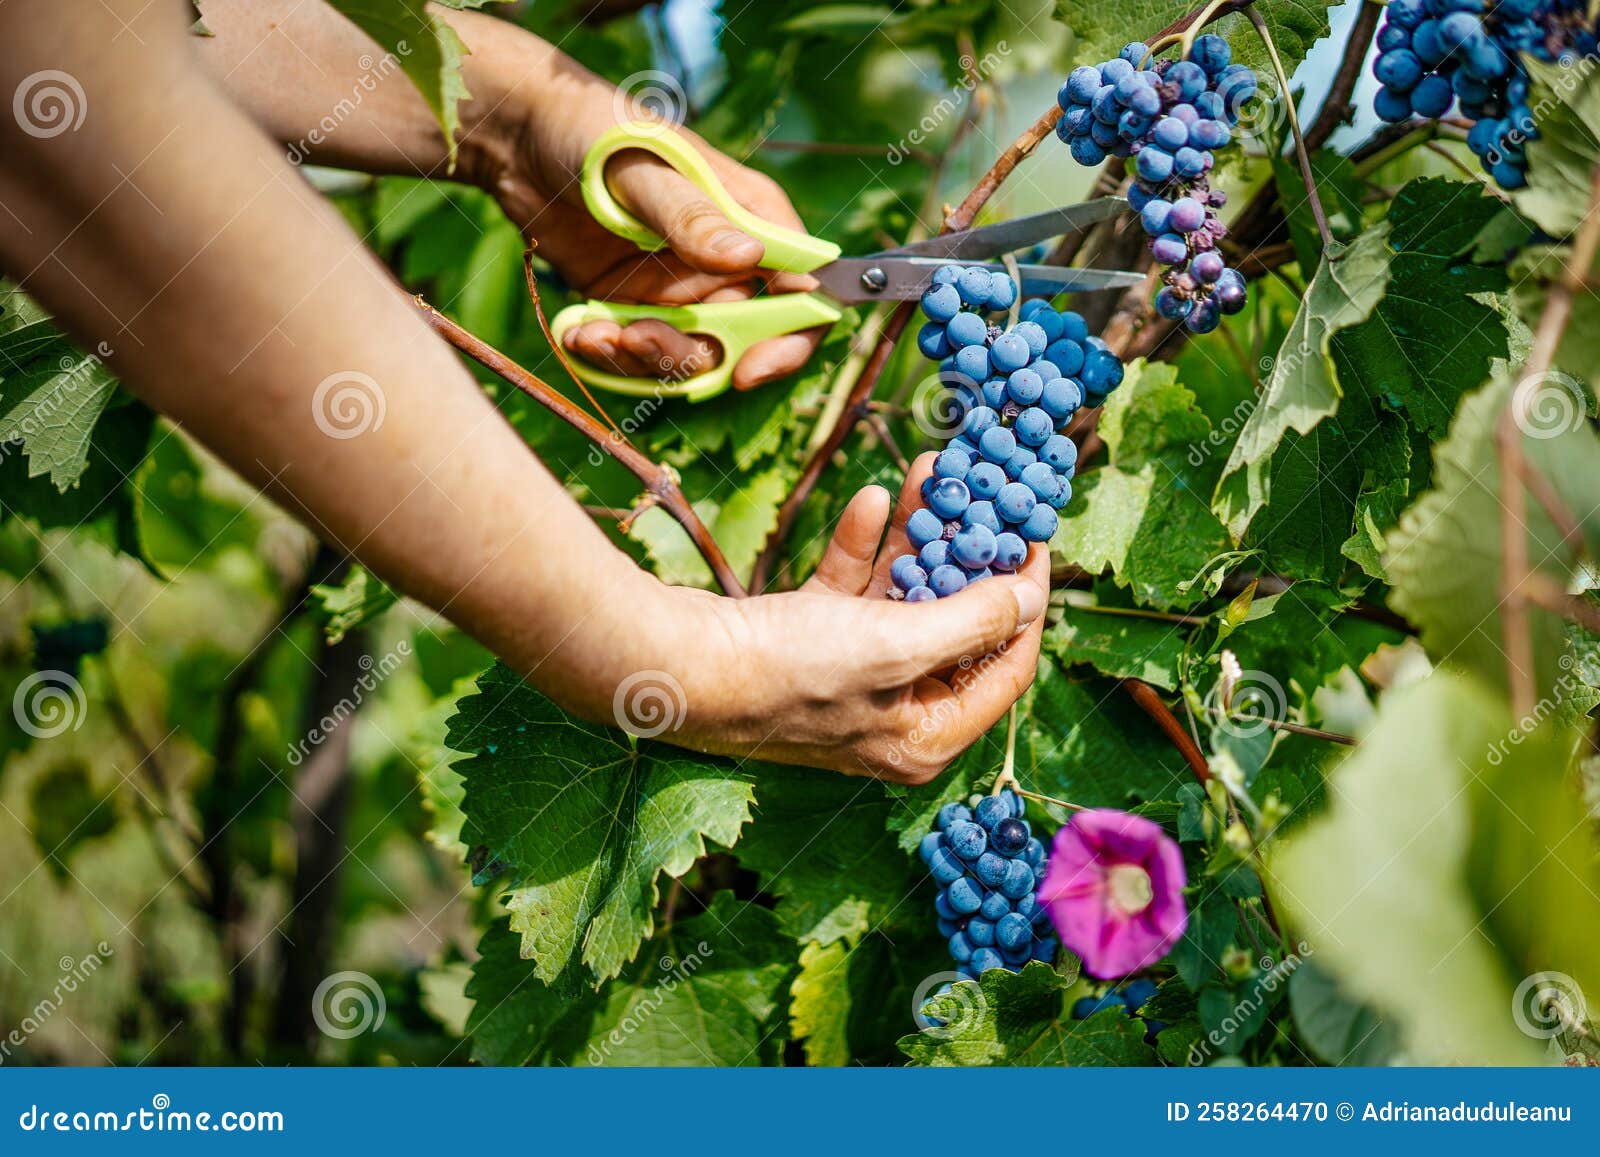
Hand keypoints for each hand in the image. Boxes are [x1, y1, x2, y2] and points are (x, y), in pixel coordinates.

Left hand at [475, 53, 826, 389]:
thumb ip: (692, 217)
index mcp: (750, 217)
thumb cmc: (593, 131)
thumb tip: (751, 256)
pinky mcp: (635, 305)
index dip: (791, 338)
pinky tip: (578, 334)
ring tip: (596, 336)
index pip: (803, 289)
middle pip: (746, 340)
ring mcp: (680, 287)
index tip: (749, 368)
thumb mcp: (642, 170)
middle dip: (697, 356)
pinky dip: (612, 355)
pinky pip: (640, 352)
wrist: (519, 135)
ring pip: (689, 355)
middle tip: (640, 340)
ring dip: (646, 359)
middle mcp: (725, 261)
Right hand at [655, 455, 1050, 781]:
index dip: (1026, 604)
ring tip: (934, 473)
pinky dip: (862, 547)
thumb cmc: (789, 673)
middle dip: (968, 555)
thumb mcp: (897, 647)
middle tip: (989, 497)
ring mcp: (851, 676)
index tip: (1034, 542)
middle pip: (955, 626)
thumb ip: (972, 621)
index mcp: (927, 736)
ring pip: (903, 597)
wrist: (676, 666)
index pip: (1006, 669)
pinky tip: (870, 499)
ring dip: (917, 536)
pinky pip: (853, 590)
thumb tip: (1030, 599)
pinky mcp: (810, 641)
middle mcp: (894, 712)